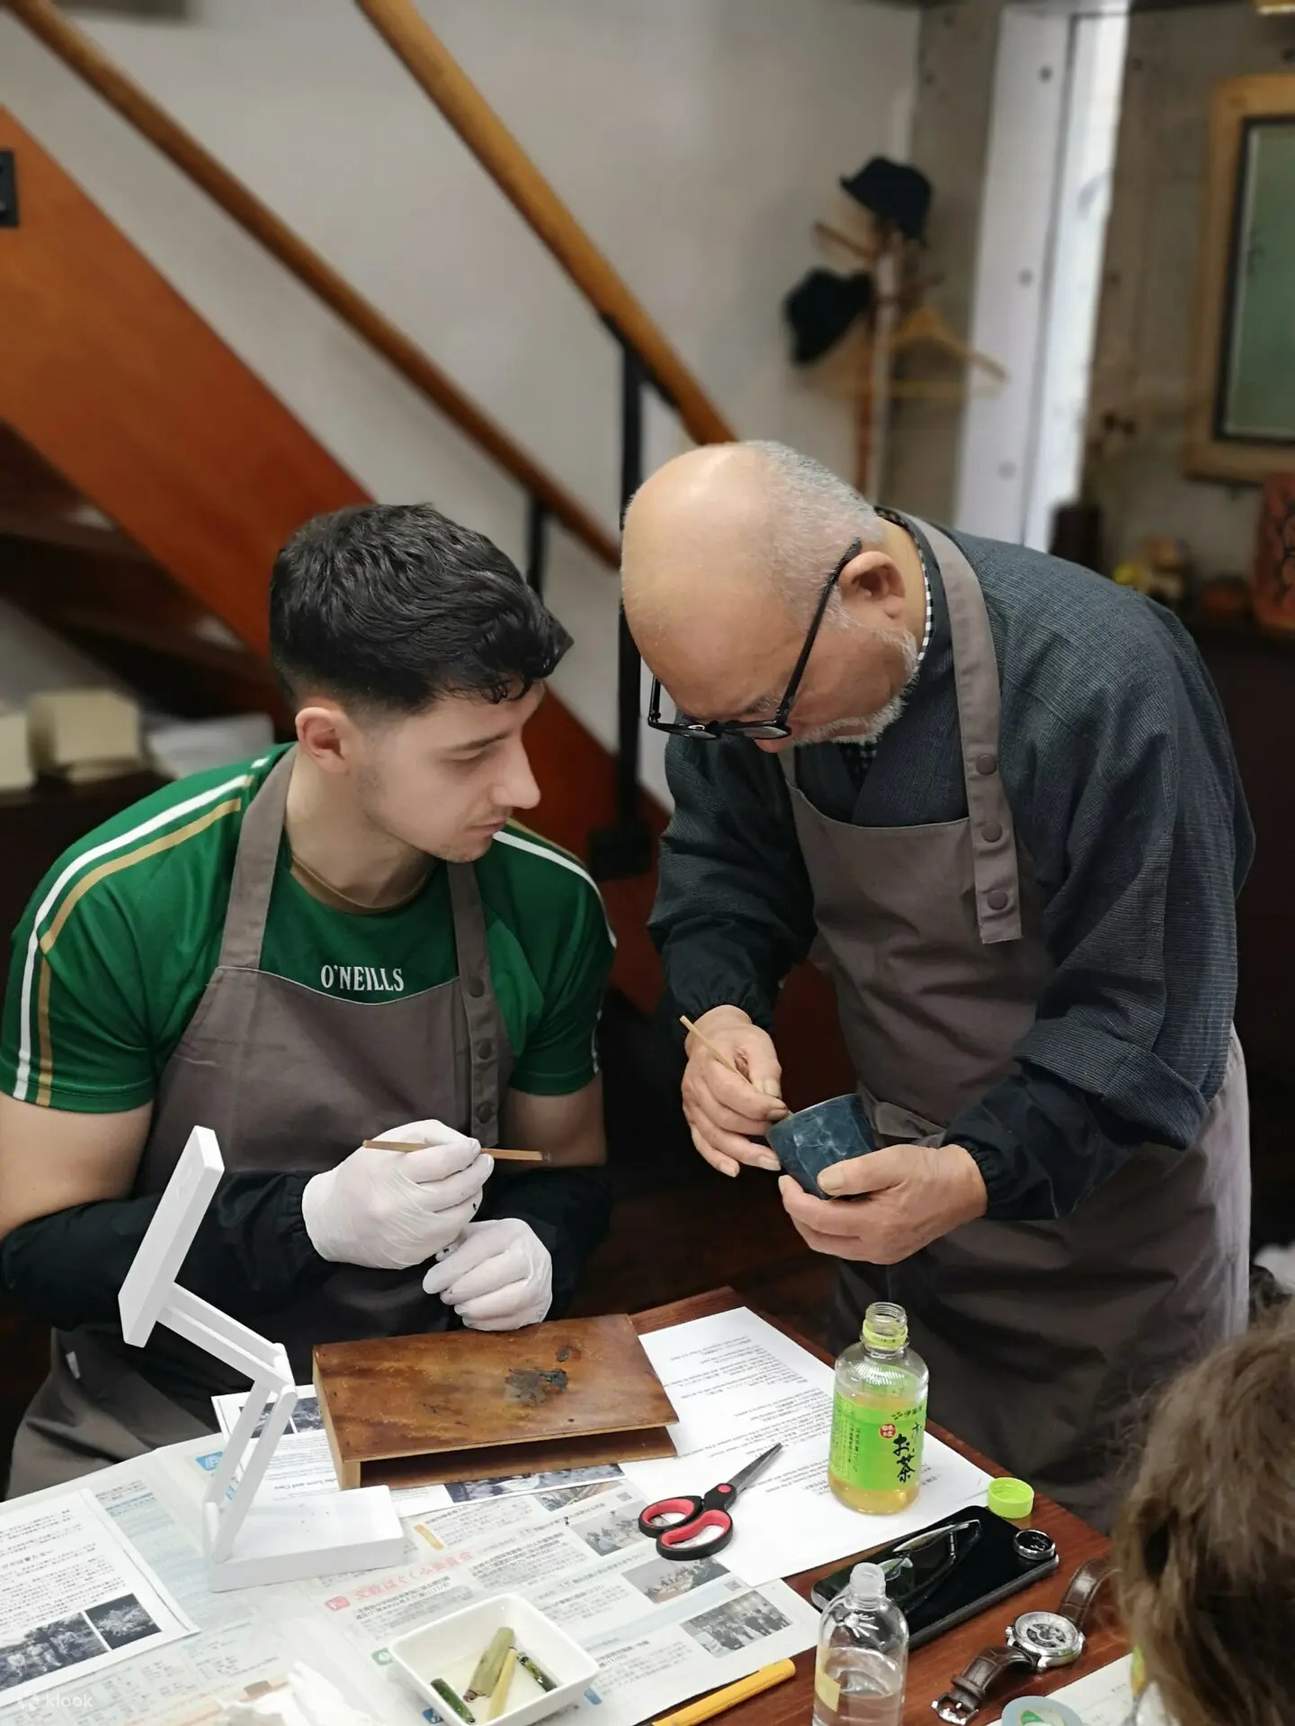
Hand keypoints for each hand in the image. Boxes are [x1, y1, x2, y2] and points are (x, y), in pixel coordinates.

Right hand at [301, 1119, 492, 1270]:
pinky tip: (454, 1205)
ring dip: (473, 1195)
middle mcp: (402, 1206)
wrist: (329, 1220)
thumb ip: (429, 1135)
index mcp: (394, 1173)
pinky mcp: (413, 1255)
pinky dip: (458, 1217)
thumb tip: (466, 1146)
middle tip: (483, 1162)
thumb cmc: (363, 1174)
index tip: (472, 1147)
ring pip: (461, 1214)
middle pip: (459, 1187)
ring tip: (471, 1182)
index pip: (446, 1160)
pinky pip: (450, 1235)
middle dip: (478, 1171)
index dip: (467, 1151)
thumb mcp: (388, 1143)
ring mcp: (409, 1235)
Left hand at [421, 1218, 552, 1329]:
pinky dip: (486, 1323)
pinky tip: (471, 1318)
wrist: (533, 1260)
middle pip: (495, 1275)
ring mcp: (540, 1285)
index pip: (480, 1248)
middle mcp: (532, 1256)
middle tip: (444, 1296)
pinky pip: (512, 1321)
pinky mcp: (540, 1309)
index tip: (430, 1283)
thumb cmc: (497, 1248)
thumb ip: (456, 1243)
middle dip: (463, 1289)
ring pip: (507, 1301)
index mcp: (513, 1232)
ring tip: (459, 1307)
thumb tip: (439, 1260)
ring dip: (475, 1308)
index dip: (452, 1268)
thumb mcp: (478, 1235)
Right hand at [681, 1006, 788, 1177]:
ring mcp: (692, 1106)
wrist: (714, 1037)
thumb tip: (773, 1099)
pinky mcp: (693, 1119)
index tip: (783, 1111)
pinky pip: (702, 1144)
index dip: (758, 1107)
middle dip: (755, 1129)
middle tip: (782, 1134)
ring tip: (771, 1162)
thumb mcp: (757, 1043)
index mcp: (709, 1063)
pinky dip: (717, 1160)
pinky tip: (736, 1170)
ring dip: (743, 1153)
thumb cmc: (738, 1040)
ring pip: (714, 1136)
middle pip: (723, 1118)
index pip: (731, 1091)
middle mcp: (695, 1087)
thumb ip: (766, 1070)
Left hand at [779, 1143, 987, 1263]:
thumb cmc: (928, 1171)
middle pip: (817, 1240)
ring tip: (807, 1195)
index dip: (793, 1200)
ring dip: (812, 1224)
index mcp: (873, 1226)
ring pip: (831, 1246)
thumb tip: (821, 1182)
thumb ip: (855, 1173)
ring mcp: (881, 1254)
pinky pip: (847, 1246)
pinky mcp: (888, 1252)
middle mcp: (874, 1248)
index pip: (816, 1219)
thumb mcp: (892, 1161)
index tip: (785, 1178)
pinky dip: (831, 1228)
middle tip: (791, 1188)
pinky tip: (832, 1205)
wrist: (965, 1187)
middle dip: (796, 1215)